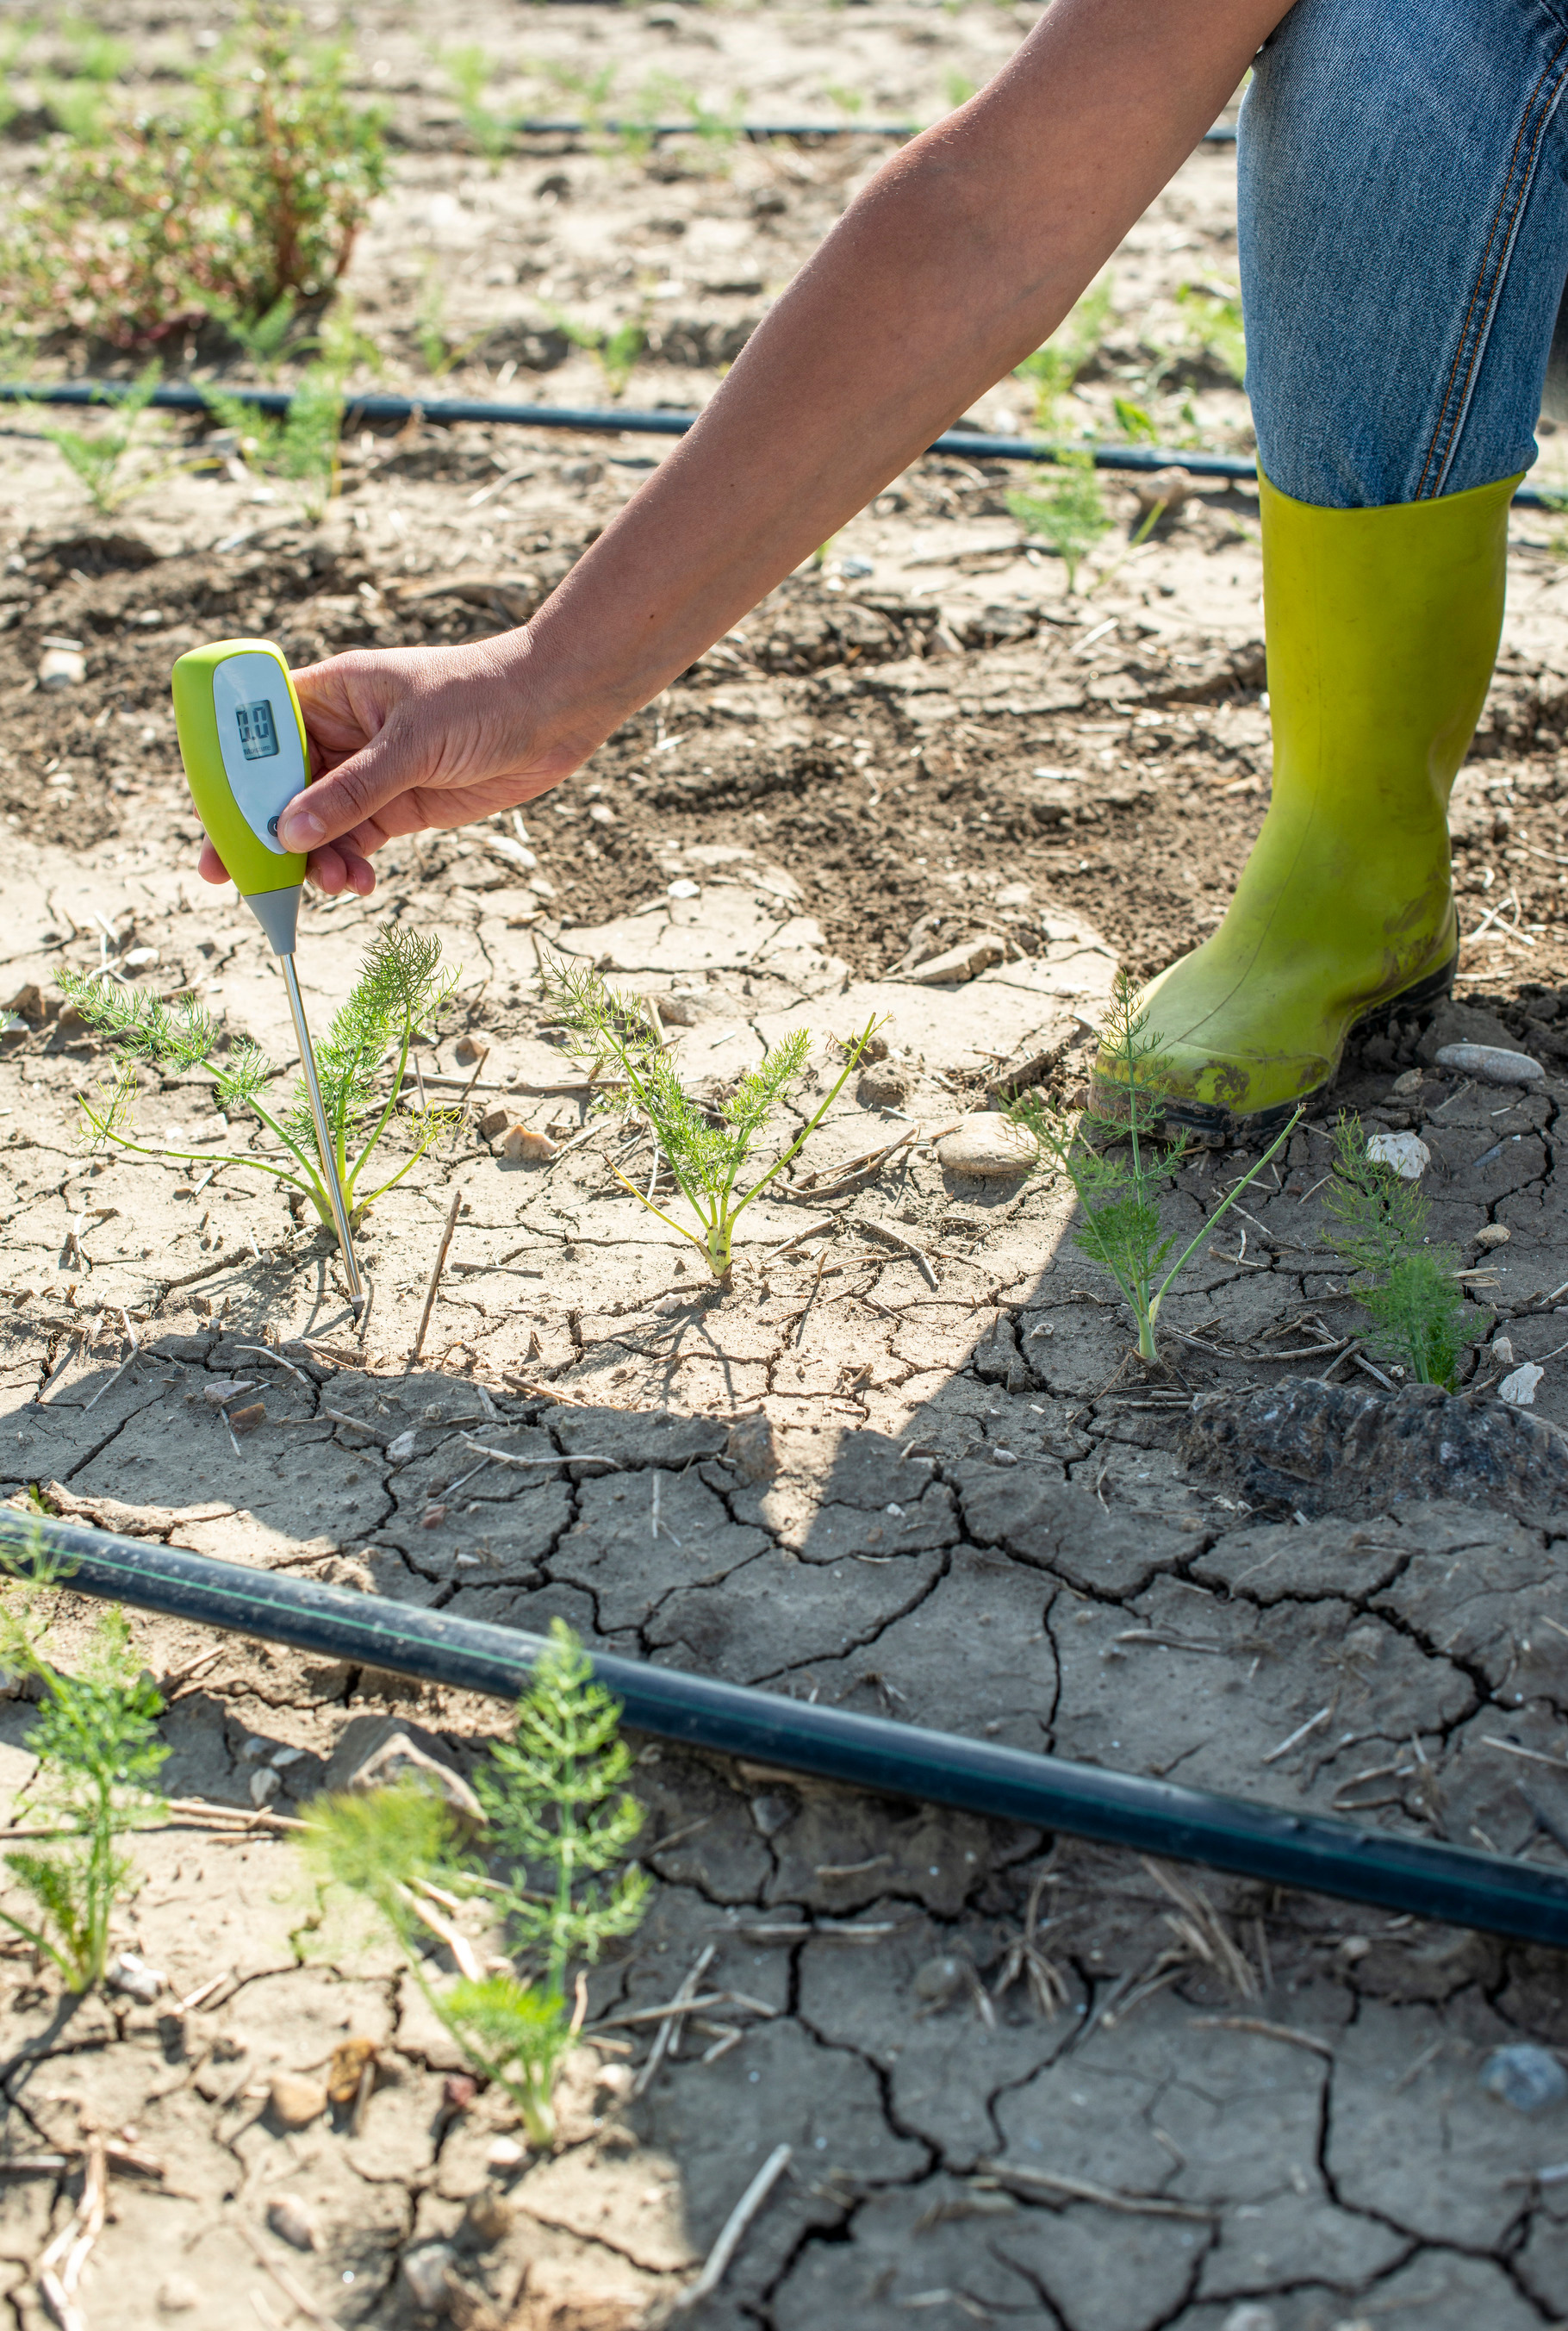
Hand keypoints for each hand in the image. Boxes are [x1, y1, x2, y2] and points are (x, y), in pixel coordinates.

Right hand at [196, 637, 577, 897]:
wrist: (556, 709)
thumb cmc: (481, 697)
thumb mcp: (411, 743)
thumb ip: (352, 792)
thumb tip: (288, 835)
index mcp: (327, 693)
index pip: (257, 735)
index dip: (230, 779)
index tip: (216, 823)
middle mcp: (339, 732)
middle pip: (279, 789)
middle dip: (262, 835)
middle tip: (242, 882)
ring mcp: (368, 772)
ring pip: (317, 825)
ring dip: (314, 860)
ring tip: (334, 886)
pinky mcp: (399, 805)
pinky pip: (355, 842)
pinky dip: (349, 866)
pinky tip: (358, 883)